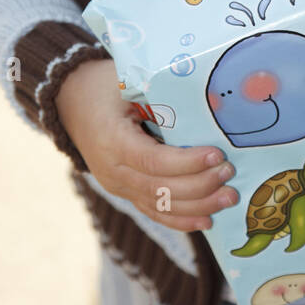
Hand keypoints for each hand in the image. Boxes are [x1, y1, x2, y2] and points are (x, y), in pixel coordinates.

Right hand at [55, 57, 237, 230]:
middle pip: (159, 189)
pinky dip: (180, 219)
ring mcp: (117, 185)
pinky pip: (153, 211)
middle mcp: (112, 170)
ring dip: (197, 206)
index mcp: (112, 140)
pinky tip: (207, 220)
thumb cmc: (107, 86)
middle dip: (199, 186)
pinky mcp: (125, 192)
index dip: (186, 163)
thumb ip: (161, 99)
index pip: (153, 160)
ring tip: (228, 198)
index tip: (216, 156)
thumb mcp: (130, 84)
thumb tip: (209, 107)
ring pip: (159, 206)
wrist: (74, 101)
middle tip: (230, 175)